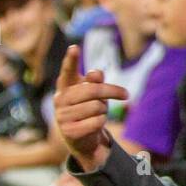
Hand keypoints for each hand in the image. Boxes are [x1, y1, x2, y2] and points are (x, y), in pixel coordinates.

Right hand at [53, 45, 123, 170]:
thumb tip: (96, 73)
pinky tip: (94, 124)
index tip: (74, 47)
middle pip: (94, 90)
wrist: (81, 137)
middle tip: (126, 94)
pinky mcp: (69, 131)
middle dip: (112, 91)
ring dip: (104, 110)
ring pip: (97, 107)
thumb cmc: (88, 108)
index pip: (68, 70)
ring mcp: (62, 116)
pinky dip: (102, 122)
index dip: (71, 59)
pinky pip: (97, 121)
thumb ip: (95, 82)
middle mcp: (60, 99)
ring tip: (97, 113)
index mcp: (65, 86)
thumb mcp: (93, 93)